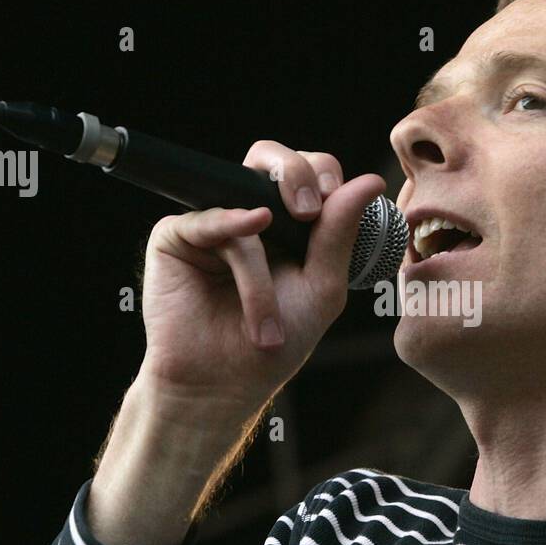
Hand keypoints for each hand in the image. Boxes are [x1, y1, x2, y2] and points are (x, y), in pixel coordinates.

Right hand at [135, 141, 387, 413]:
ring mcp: (211, 222)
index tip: (334, 200)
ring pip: (246, 205)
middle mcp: (250, 215)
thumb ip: (340, 233)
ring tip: (267, 326)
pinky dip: (234, 246)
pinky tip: (249, 240)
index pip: (310, 172)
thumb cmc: (275, 343)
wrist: (223, 386)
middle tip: (308, 210)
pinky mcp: (175, 236)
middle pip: (271, 157)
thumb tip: (370, 180)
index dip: (322, 175)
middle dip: (296, 174)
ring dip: (262, 271)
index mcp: (290, 223)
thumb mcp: (321, 288)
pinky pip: (209, 222)